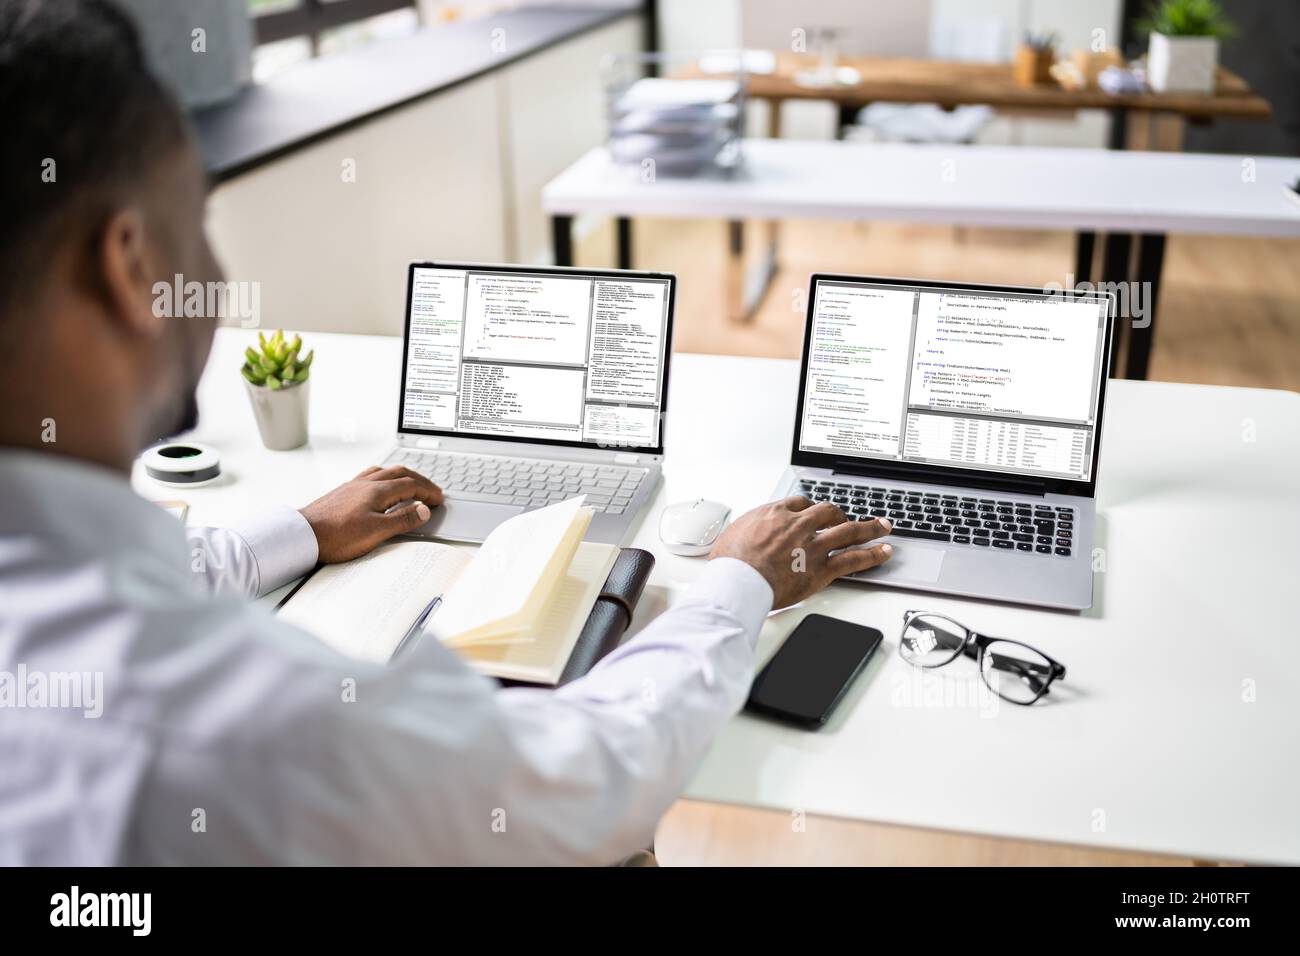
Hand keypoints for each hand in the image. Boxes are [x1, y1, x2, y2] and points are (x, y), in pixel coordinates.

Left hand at [299, 466, 443, 562]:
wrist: (302, 535)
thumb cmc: (336, 536)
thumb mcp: (376, 532)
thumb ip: (403, 519)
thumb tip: (424, 510)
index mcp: (377, 491)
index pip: (411, 485)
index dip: (427, 491)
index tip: (438, 499)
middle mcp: (365, 484)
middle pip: (399, 473)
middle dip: (419, 479)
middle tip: (431, 489)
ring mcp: (352, 486)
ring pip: (383, 472)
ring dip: (401, 475)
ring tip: (410, 482)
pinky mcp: (343, 492)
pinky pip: (369, 476)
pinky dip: (383, 477)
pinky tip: (379, 486)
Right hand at [709, 496, 892, 608]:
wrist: (739, 580)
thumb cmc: (730, 562)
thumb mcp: (731, 536)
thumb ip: (743, 533)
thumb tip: (739, 538)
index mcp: (776, 514)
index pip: (800, 504)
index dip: (809, 509)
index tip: (813, 512)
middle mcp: (799, 525)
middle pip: (828, 512)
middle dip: (842, 514)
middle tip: (849, 517)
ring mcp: (814, 546)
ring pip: (849, 531)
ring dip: (869, 528)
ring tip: (883, 526)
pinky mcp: (822, 569)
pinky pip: (853, 559)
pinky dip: (872, 555)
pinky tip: (884, 552)